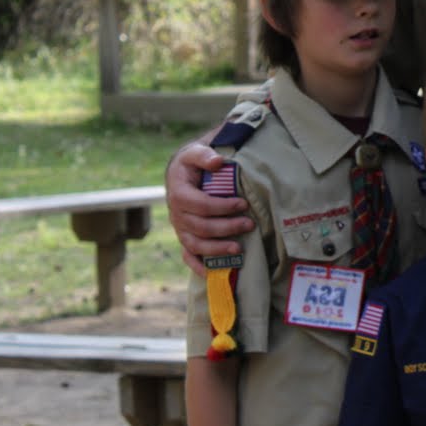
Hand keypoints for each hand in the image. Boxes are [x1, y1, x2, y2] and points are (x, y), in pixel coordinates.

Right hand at [166, 141, 253, 275]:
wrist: (182, 172)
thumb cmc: (193, 162)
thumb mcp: (196, 151)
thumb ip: (205, 155)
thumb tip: (218, 162)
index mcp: (178, 192)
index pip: (201, 205)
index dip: (222, 207)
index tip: (243, 205)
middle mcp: (176, 213)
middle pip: (201, 227)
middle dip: (227, 228)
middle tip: (249, 224)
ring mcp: (179, 228)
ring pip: (196, 244)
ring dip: (217, 249)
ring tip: (239, 249)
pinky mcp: (184, 236)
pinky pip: (188, 256)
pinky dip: (198, 267)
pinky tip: (213, 273)